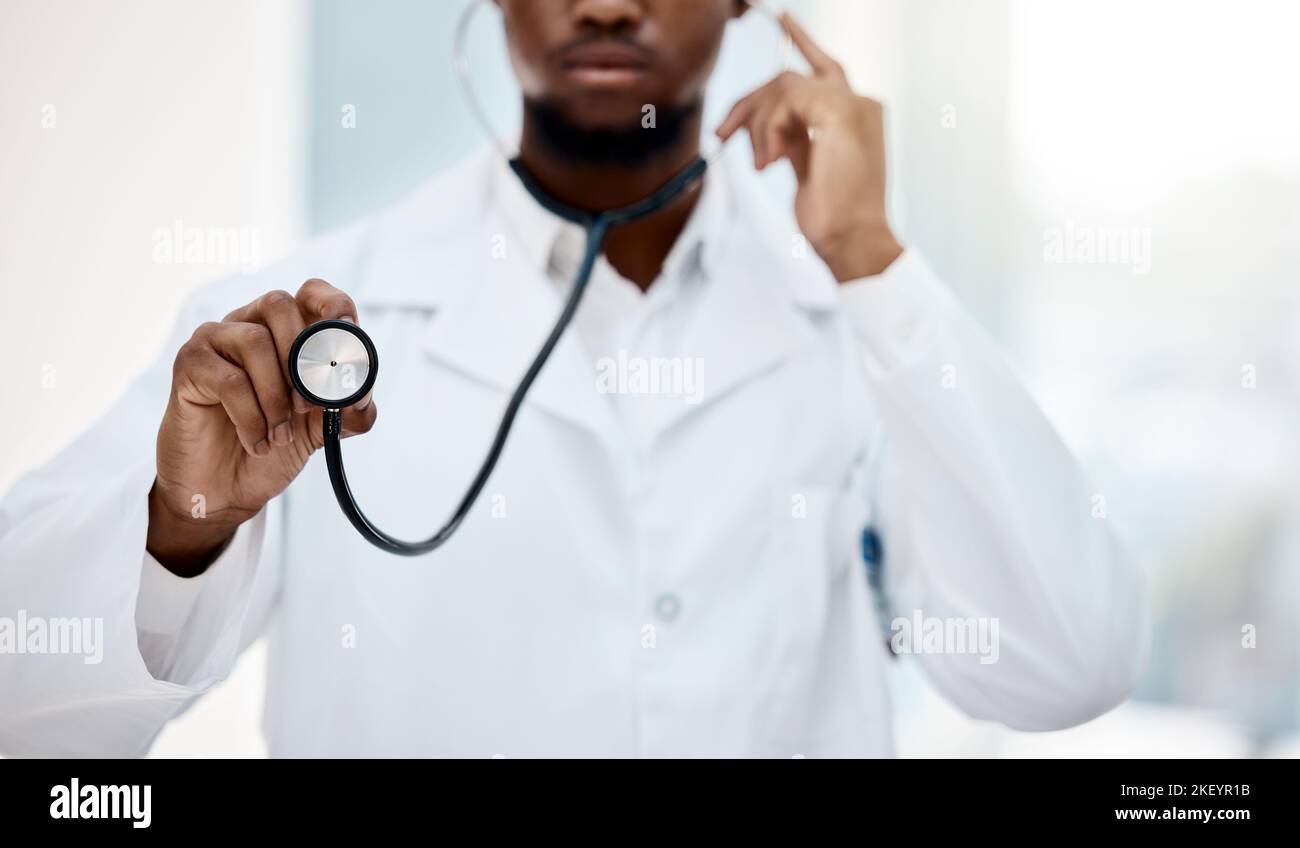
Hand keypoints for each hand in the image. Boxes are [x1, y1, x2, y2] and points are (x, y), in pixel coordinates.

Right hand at [147, 279, 377, 574]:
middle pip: (279, 305)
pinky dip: (251, 417)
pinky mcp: (188, 364)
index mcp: (288, 332)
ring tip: (280, 435)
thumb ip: (351, 411)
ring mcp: (215, 340)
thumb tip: (362, 394)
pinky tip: (257, 442)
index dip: (332, 306)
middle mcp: (250, 324)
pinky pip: (227, 378)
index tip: (345, 338)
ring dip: (275, 397)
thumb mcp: (323, 429)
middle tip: (307, 407)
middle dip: (302, 358)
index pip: (312, 291)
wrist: (226, 488)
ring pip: (253, 341)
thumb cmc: (274, 446)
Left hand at [717, 12, 902, 281]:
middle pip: (792, 76)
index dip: (801, 41)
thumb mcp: (810, 168)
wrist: (853, 240)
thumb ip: (795, 138)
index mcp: (860, 113)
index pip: (825, 66)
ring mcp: (852, 103)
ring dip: (758, 126)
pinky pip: (784, 101)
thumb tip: (763, 127)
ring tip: (764, 164)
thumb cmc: (834, 217)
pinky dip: (767, 131)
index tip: (782, 17)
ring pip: (783, 86)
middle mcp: (861, 102)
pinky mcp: (837, 112)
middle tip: (724, 133)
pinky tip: (772, 162)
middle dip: (750, 102)